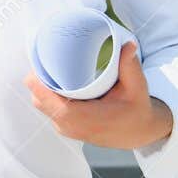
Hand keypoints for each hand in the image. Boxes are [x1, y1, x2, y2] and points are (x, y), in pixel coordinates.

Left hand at [24, 41, 175, 150]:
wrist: (139, 133)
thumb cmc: (137, 111)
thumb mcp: (137, 88)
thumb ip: (130, 66)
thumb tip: (127, 44)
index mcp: (84, 119)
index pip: (48, 101)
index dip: (38, 82)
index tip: (41, 61)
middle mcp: (70, 126)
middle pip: (39, 99)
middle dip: (40, 78)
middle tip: (50, 57)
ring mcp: (66, 128)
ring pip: (41, 103)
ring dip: (43, 86)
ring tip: (52, 66)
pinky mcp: (66, 127)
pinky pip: (47, 107)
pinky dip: (48, 93)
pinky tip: (56, 79)